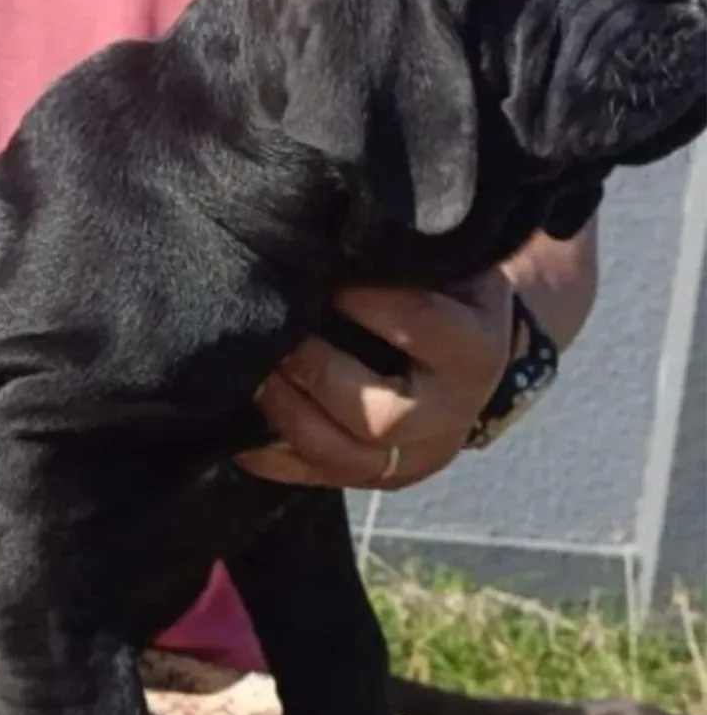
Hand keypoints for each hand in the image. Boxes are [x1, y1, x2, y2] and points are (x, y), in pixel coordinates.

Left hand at [236, 269, 511, 489]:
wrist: (467, 351)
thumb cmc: (446, 289)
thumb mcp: (447, 264)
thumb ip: (402, 256)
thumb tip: (331, 235)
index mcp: (475, 351)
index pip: (423, 328)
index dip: (369, 304)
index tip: (326, 279)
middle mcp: (450, 414)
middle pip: (377, 418)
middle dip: (315, 376)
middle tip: (277, 339)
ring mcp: (413, 457)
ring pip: (342, 457)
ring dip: (286, 417)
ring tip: (252, 375)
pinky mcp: (376, 478)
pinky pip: (316, 478)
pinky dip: (271, 458)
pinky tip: (239, 432)